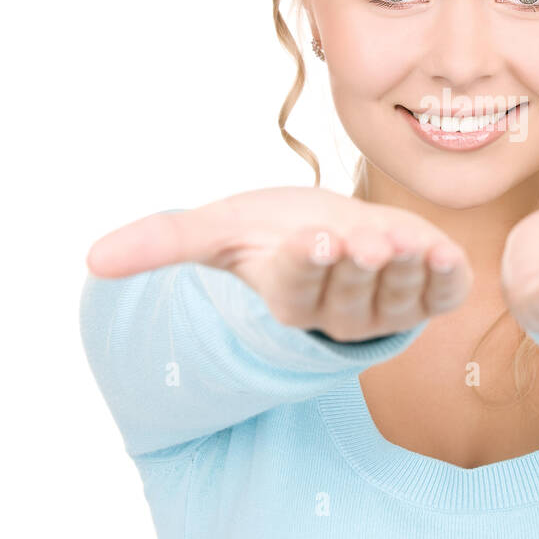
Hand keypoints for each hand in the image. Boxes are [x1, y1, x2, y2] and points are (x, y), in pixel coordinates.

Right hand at [86, 187, 472, 341]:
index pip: (297, 286)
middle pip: (349, 294)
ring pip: (397, 298)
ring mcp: (386, 307)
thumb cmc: (272, 230)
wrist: (334, 228)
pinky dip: (445, 280)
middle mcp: (338, 309)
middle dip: (358, 269)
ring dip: (405, 272)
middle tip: (364, 241)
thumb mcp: (217, 229)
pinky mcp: (427, 294)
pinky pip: (439, 297)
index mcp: (289, 294)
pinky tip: (448, 255)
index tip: (316, 238)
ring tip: (408, 244)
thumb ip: (162, 241)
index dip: (309, 264)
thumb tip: (91, 259)